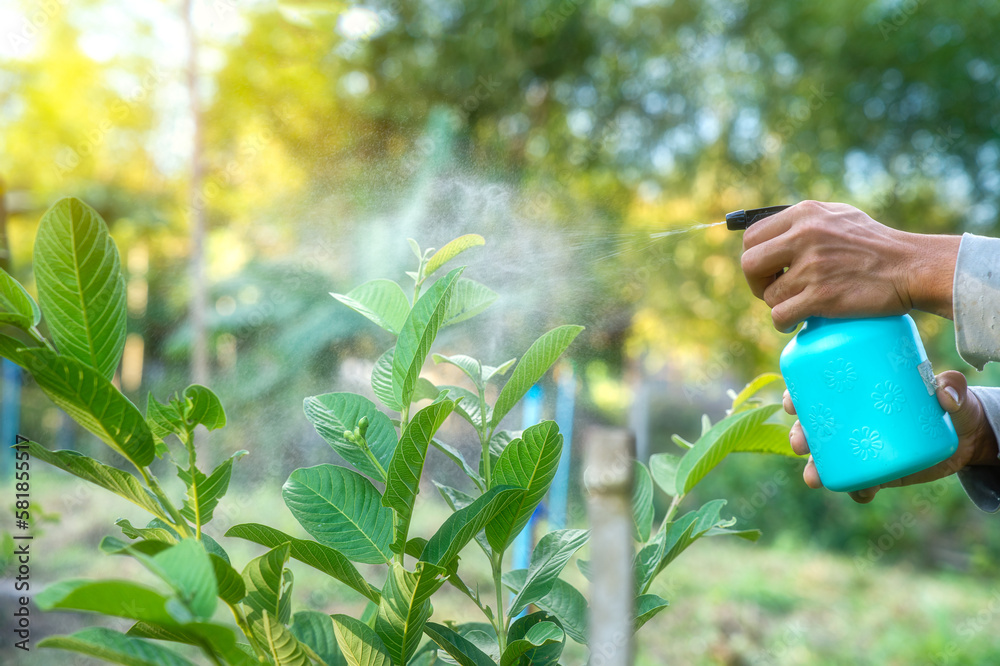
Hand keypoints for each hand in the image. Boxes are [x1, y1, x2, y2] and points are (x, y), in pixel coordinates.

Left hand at [740, 201, 960, 331]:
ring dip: (778, 304)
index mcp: (804, 214)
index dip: (755, 258)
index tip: (768, 270)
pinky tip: (794, 322)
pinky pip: (781, 315)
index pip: (752, 237)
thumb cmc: (875, 243)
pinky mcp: (822, 295)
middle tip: (773, 290)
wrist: (911, 266)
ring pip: (769, 295)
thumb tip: (764, 234)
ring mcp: (813, 267)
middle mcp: (805, 236)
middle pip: (749, 265)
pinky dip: (784, 323)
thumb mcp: (836, 216)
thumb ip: (802, 221)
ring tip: (797, 304)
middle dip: (757, 282)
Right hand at [786, 370, 998, 502]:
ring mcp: (861, 446)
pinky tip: (861, 493)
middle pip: (813, 426)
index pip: (819, 389)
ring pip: (827, 458)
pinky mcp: (877, 470)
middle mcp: (853, 419)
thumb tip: (942, 394)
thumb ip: (952, 387)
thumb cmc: (953, 406)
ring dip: (814, 469)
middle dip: (799, 436)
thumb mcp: (954, 392)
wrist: (969, 441)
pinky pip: (858, 483)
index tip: (791, 403)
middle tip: (800, 443)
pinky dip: (856, 490)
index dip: (797, 394)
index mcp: (859, 393)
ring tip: (814, 478)